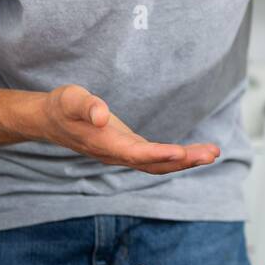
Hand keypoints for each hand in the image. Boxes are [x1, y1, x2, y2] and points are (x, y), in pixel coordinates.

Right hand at [38, 85, 219, 173]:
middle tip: (211, 154)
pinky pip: (156, 159)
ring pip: (158, 165)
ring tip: (213, 153)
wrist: (51, 121)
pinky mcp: (129, 150)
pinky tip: (198, 153)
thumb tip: (102, 115)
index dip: (157, 154)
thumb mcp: (70, 98)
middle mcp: (116, 155)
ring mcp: (123, 155)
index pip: (134, 152)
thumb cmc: (62, 107)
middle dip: (183, 161)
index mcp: (103, 144)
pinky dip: (178, 158)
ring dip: (186, 161)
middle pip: (153, 164)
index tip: (180, 152)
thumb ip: (86, 106)